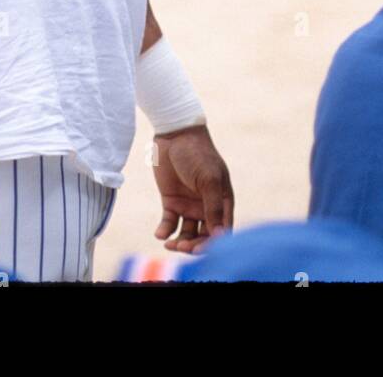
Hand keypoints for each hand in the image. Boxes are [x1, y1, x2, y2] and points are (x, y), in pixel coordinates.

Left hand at [152, 124, 233, 253]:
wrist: (174, 133)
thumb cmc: (197, 153)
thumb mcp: (208, 179)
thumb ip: (214, 206)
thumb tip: (220, 235)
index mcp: (222, 201)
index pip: (221, 231)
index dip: (212, 244)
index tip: (198, 249)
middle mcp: (206, 206)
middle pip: (203, 236)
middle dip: (194, 246)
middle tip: (182, 247)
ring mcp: (189, 204)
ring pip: (186, 233)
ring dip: (179, 242)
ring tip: (170, 244)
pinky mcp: (171, 201)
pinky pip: (169, 222)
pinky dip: (165, 231)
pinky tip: (160, 234)